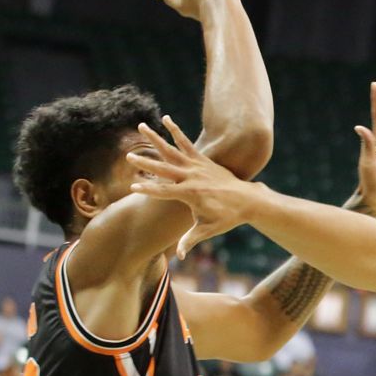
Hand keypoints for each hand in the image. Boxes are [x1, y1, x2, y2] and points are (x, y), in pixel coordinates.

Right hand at [128, 116, 258, 257]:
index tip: (131, 187)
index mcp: (190, 194)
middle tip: (128, 157)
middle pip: (164, 168)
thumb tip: (179, 256)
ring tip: (141, 125)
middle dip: (145, 163)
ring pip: (172, 150)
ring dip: (156, 138)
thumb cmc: (226, 218)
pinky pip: (186, 143)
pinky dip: (176, 131)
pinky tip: (166, 119)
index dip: (148, 190)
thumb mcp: (208, 230)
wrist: (247, 200)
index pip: (164, 192)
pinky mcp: (202, 159)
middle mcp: (191, 177)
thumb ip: (190, 240)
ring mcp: (196, 166)